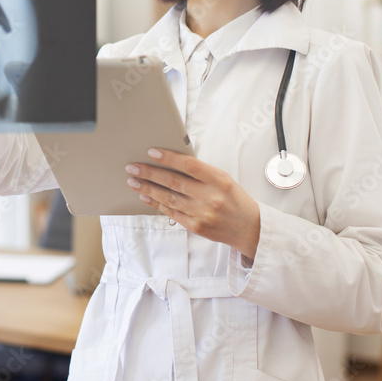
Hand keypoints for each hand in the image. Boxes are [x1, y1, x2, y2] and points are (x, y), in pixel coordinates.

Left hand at [125, 148, 261, 259]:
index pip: (189, 165)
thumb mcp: (223, 179)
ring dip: (148, 189)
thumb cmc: (234, 199)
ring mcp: (202, 214)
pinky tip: (145, 197)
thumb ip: (200, 172)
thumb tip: (170, 162)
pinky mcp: (196, 227)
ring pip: (169, 198)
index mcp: (219, 179)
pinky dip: (156, 204)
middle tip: (133, 167)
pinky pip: (171, 213)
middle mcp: (210, 197)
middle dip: (150, 173)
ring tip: (133, 181)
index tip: (151, 152)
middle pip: (174, 182)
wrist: (249, 227)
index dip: (169, 158)